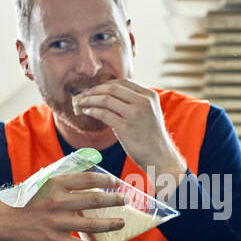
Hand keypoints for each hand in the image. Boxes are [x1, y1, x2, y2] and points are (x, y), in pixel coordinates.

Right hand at [0, 171, 126, 240]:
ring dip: (110, 223)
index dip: (106, 180)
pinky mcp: (52, 239)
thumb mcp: (41, 181)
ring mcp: (55, 222)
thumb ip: (63, 178)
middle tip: (124, 200)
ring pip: (90, 224)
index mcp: (54, 183)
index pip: (88, 179)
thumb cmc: (25, 197)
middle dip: (113, 200)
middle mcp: (57, 201)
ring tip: (122, 222)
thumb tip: (88, 169)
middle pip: (94, 200)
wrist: (1, 217)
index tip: (116, 182)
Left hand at [72, 80, 187, 184]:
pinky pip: (103, 114)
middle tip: (81, 95)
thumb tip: (110, 95)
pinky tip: (86, 112)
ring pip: (105, 99)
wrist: (160, 157)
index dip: (104, 84)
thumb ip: (135, 102)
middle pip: (112, 88)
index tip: (93, 89)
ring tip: (79, 102)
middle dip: (93, 90)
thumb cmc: (151, 137)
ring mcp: (135, 114)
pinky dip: (92, 111)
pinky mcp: (126, 128)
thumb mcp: (149, 113)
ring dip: (89, 99)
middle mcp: (143, 101)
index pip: (122, 82)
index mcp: (149, 95)